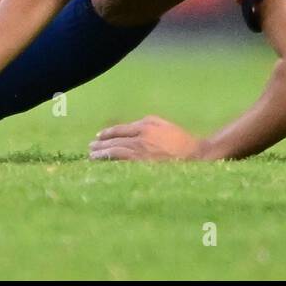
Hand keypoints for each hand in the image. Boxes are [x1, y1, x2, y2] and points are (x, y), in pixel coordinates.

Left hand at [89, 115, 204, 161]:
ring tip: (92, 156)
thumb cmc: (181, 140)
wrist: (195, 155)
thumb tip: (130, 128)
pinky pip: (121, 161)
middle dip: (101, 144)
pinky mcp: (142, 163)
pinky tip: (103, 162)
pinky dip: (109, 160)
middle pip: (115, 140)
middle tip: (91, 147)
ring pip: (115, 150)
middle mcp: (141, 136)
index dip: (108, 133)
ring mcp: (141, 150)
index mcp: (146, 125)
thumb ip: (147, 123)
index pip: (120, 129)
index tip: (99, 136)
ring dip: (101, 153)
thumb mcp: (164, 125)